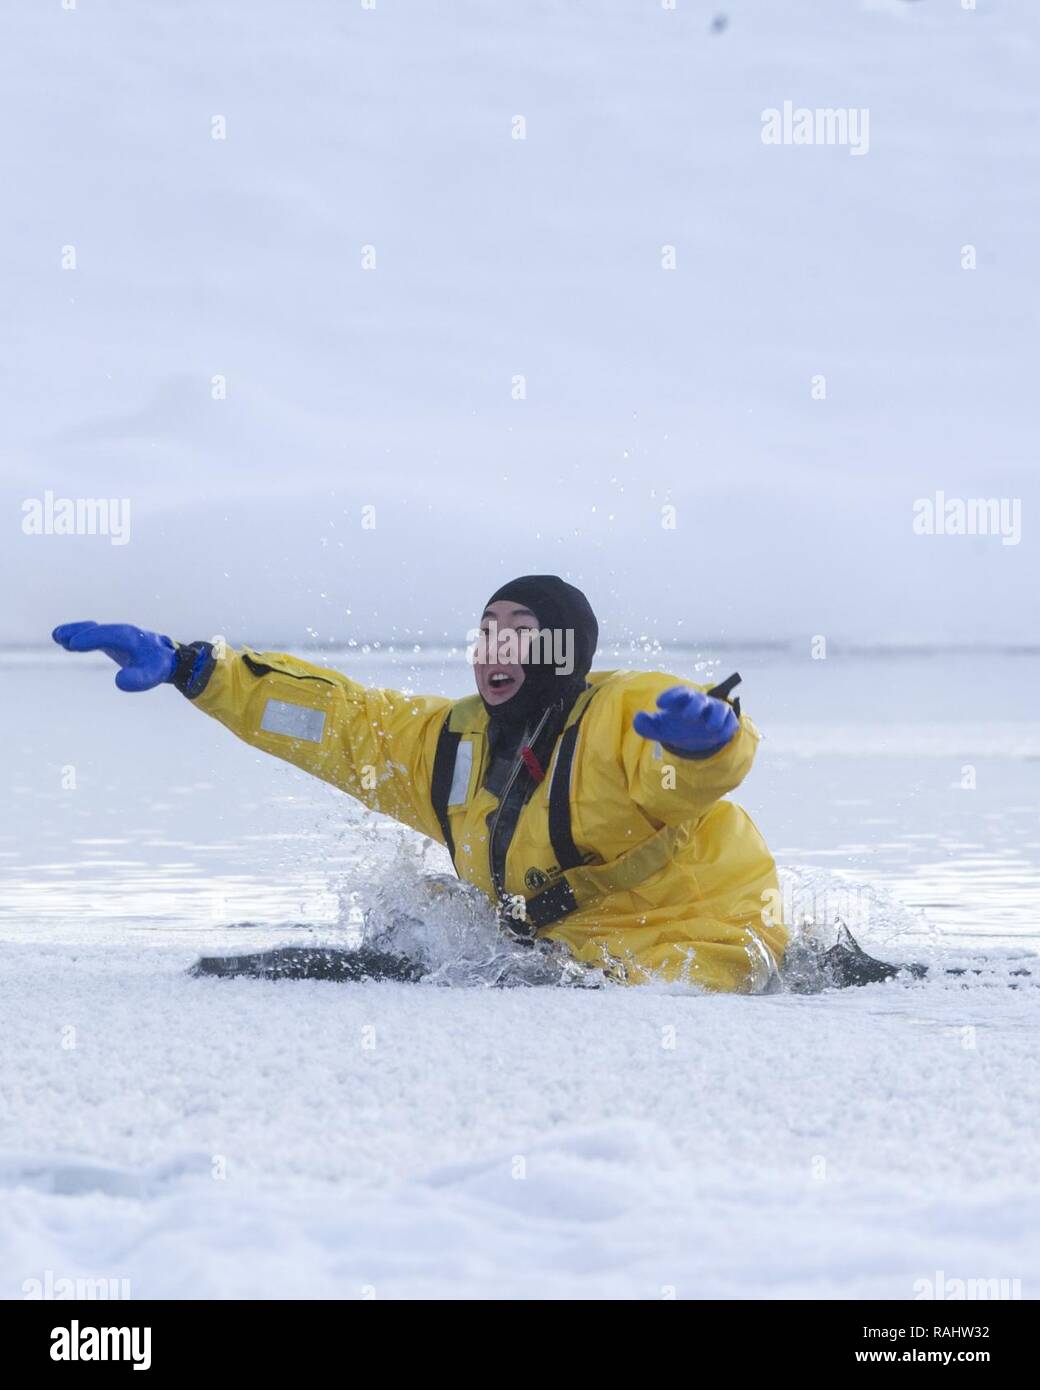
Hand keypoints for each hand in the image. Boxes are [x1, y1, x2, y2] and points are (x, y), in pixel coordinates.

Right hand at [52, 621, 177, 691]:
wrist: (166, 656)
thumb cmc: (158, 665)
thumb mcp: (152, 675)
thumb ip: (138, 679)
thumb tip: (119, 681)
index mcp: (133, 638)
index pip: (110, 635)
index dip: (92, 638)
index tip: (74, 644)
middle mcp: (123, 632)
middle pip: (100, 629)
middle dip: (83, 633)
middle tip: (63, 640)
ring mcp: (115, 634)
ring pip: (94, 630)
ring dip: (76, 631)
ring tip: (57, 636)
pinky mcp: (110, 639)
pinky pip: (93, 635)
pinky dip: (79, 636)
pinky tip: (63, 641)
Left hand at [633, 685, 737, 754]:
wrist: (697, 735)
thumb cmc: (676, 726)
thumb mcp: (660, 728)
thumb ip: (646, 724)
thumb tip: (638, 718)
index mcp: (682, 701)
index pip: (678, 693)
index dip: (670, 696)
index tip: (659, 704)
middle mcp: (700, 703)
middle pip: (698, 700)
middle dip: (694, 706)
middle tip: (687, 716)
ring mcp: (715, 711)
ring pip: (719, 708)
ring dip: (715, 716)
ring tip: (709, 727)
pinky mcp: (727, 722)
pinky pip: (730, 722)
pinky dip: (727, 727)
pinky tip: (721, 735)